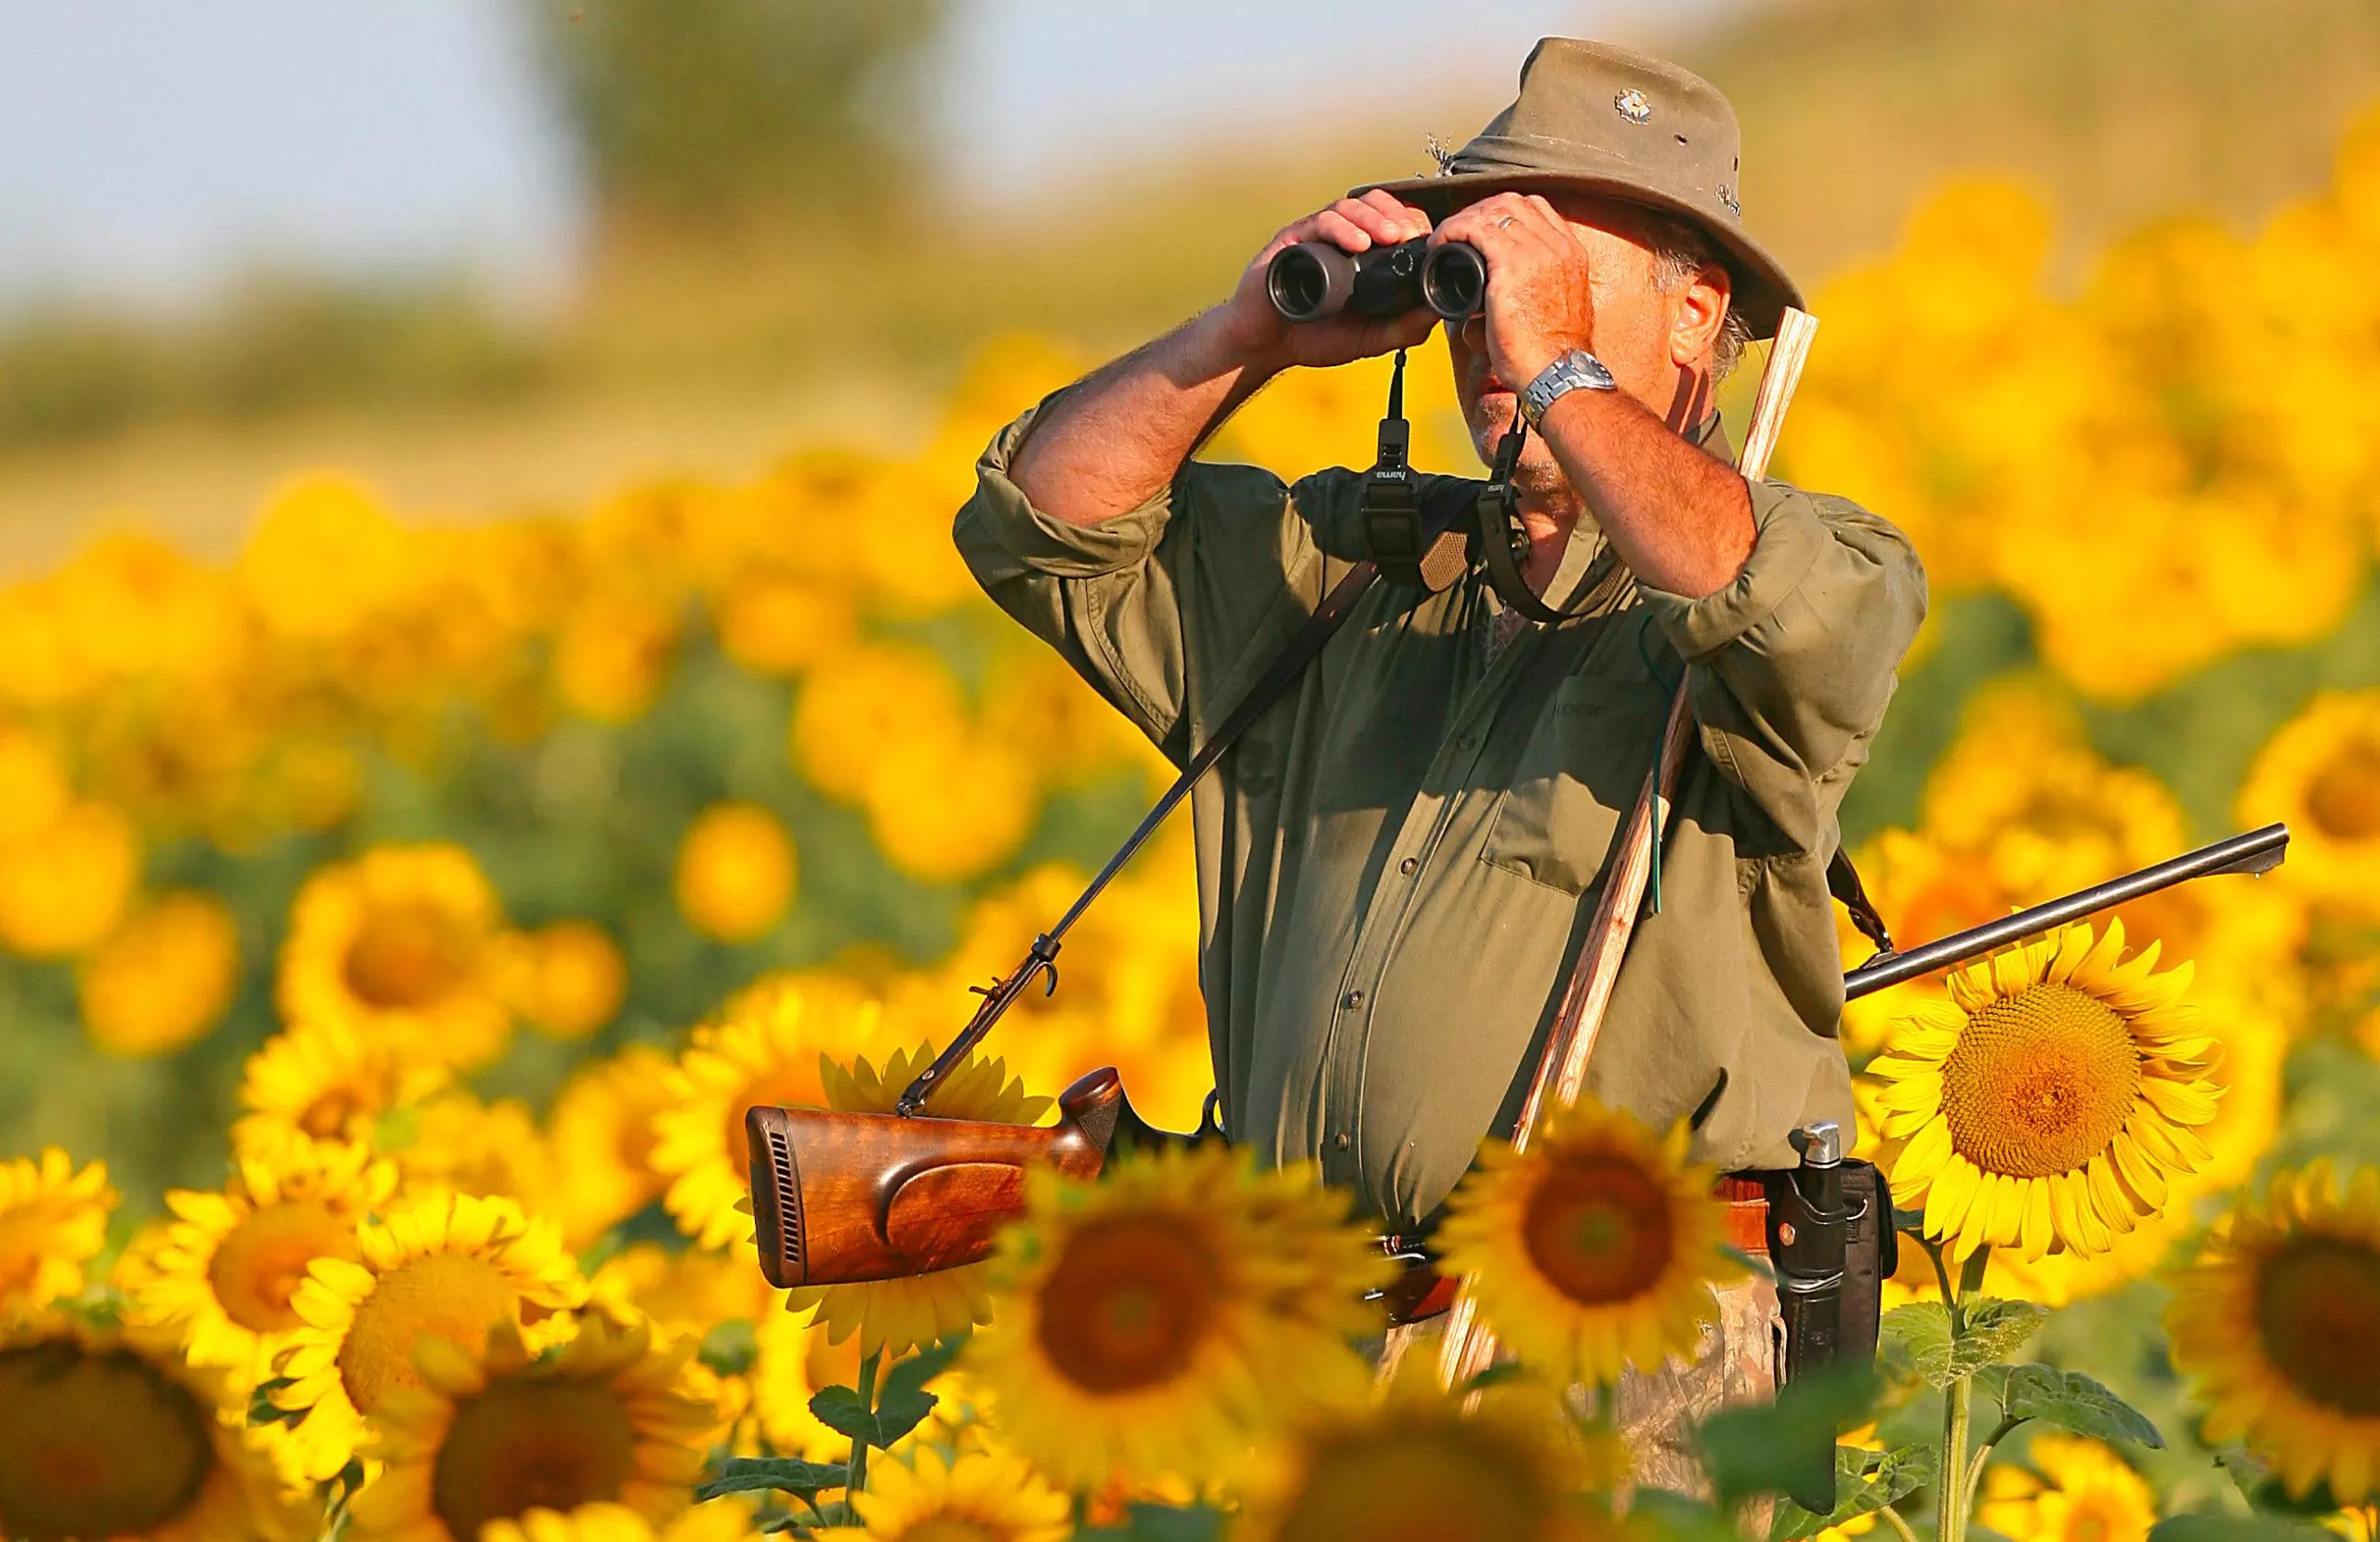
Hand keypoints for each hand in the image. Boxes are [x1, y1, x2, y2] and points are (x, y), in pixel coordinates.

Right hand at [1205, 190, 1442, 372]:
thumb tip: (1438, 311)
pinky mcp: (1291, 241)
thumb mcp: (1370, 338)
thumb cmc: (1313, 337)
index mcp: (1363, 254)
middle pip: (1377, 205)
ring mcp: (1316, 237)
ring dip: (1375, 218)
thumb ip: (1403, 329)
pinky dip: (1341, 228)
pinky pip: (1319, 223)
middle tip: (1412, 238)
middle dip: (1399, 217)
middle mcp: (1341, 237)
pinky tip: (1357, 244)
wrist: (1263, 346)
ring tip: (1391, 238)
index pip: (1395, 221)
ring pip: (1350, 207)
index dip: (1414, 226)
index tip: (1427, 244)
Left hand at [1431, 193, 1595, 390]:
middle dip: (1481, 210)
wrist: (1558, 374)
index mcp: (1571, 254)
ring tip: (1446, 237)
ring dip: (1464, 218)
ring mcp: (1537, 253)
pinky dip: (1453, 229)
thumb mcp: (1553, 311)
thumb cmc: (1551, 356)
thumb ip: (1534, 292)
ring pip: (1494, 210)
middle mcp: (1558, 247)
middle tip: (1458, 230)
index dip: (1503, 212)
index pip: (1536, 209)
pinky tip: (1440, 242)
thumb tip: (1494, 298)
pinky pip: (1476, 228)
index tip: (1482, 228)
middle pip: (1514, 202)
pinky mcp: (1512, 266)